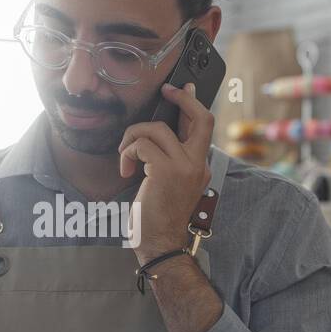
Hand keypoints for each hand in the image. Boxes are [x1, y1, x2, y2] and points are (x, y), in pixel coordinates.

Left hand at [118, 82, 213, 262]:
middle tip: (165, 91)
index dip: (192, 103)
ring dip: (133, 136)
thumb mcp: (170, 183)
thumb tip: (159, 132)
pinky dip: (128, 152)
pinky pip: (142, 145)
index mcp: (200, 166)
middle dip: (181, 98)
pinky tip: (126, 169)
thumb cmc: (158, 216)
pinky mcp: (166, 171)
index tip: (181, 88)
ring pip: (158, 129)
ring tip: (126, 155)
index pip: (204, 126)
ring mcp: (185, 167)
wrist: (159, 243)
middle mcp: (198, 164)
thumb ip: (169, 158)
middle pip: (201, 117)